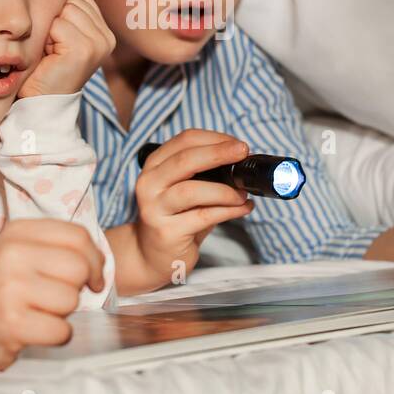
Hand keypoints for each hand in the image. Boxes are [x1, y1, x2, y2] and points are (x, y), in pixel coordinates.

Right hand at [0, 219, 105, 375]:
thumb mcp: (18, 257)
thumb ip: (55, 250)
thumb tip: (100, 263)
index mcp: (16, 232)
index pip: (78, 236)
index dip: (95, 260)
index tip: (91, 278)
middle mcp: (10, 253)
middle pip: (79, 268)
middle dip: (74, 289)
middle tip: (49, 300)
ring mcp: (8, 286)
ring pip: (71, 299)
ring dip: (60, 314)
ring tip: (33, 314)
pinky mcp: (10, 321)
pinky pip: (61, 330)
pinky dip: (53, 337)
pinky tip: (31, 332)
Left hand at [19, 0, 115, 98]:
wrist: (42, 101)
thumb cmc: (47, 66)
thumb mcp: (65, 35)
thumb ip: (71, 12)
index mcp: (106, 33)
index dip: (63, 15)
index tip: (60, 41)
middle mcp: (107, 38)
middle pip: (74, 1)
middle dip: (57, 21)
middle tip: (55, 49)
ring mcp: (98, 44)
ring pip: (66, 10)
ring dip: (51, 30)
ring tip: (53, 53)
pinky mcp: (84, 50)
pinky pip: (58, 24)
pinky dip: (48, 40)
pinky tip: (51, 58)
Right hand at [119, 129, 254, 292]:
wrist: (150, 255)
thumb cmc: (175, 218)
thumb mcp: (183, 189)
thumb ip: (204, 173)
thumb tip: (241, 162)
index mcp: (154, 166)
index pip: (184, 141)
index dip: (214, 138)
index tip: (238, 145)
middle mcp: (149, 184)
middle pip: (185, 159)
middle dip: (218, 153)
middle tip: (243, 152)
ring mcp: (154, 209)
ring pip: (192, 190)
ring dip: (225, 190)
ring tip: (243, 193)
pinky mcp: (166, 232)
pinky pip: (203, 217)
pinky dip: (228, 210)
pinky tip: (243, 208)